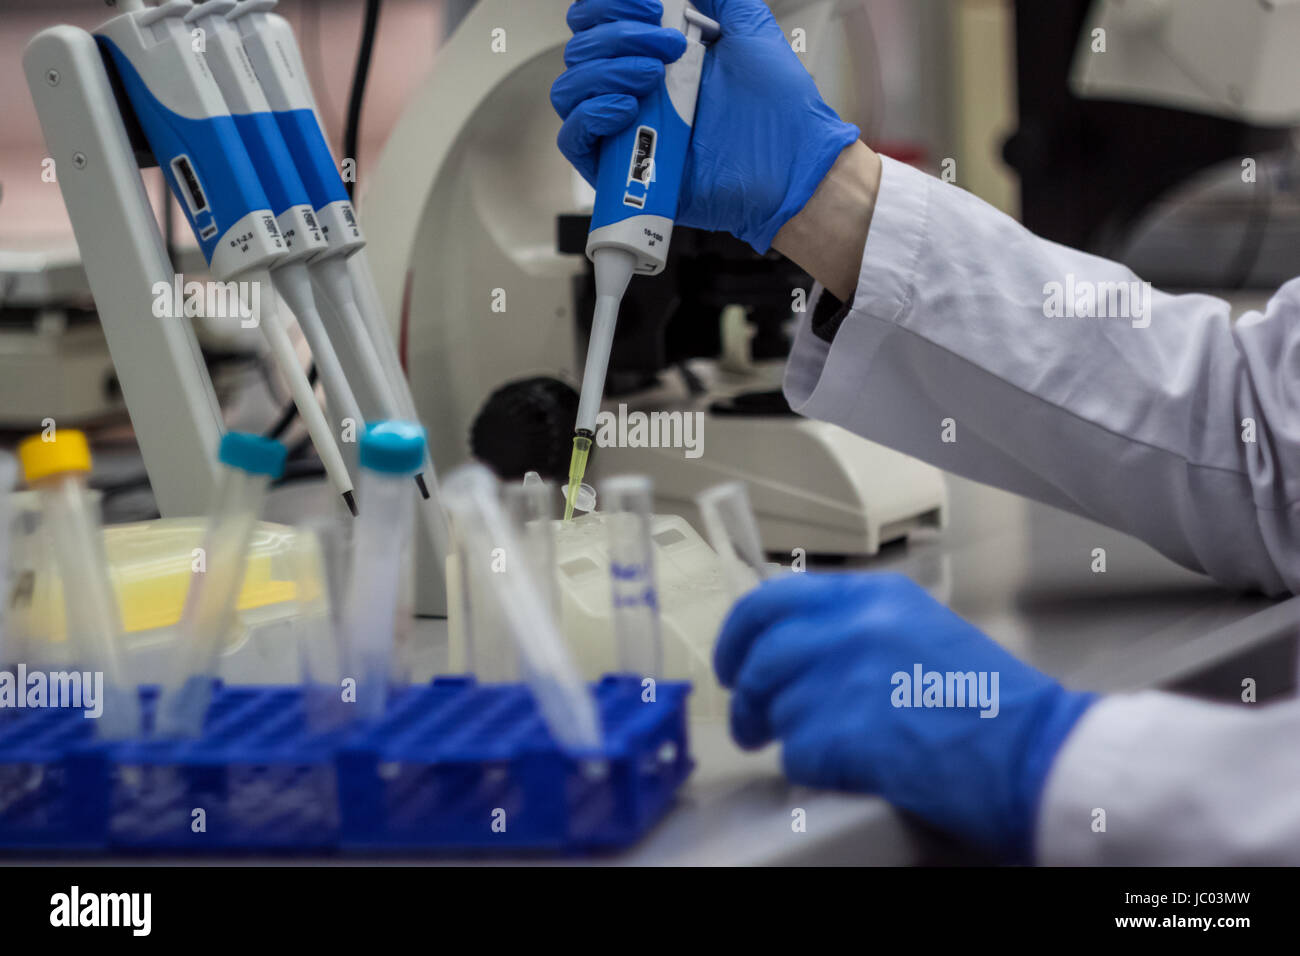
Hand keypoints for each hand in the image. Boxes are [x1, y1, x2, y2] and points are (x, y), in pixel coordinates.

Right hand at [551, 0, 861, 252]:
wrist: (791, 165)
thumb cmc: (777, 109)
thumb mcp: (748, 29)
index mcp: (653, 56)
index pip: (597, 22)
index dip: (608, 5)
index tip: (651, 4)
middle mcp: (632, 90)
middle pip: (580, 50)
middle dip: (616, 34)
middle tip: (666, 44)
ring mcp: (624, 130)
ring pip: (570, 89)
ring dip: (606, 69)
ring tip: (654, 75)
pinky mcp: (620, 171)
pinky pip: (574, 138)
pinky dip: (592, 113)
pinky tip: (627, 105)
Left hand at [714, 572, 1097, 859]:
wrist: (1036, 752)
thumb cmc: (993, 702)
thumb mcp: (920, 632)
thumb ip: (857, 630)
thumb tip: (797, 648)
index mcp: (873, 595)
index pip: (773, 600)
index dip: (740, 635)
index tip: (732, 661)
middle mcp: (851, 625)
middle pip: (760, 655)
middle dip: (745, 695)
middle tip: (748, 724)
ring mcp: (843, 677)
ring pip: (774, 707)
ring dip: (788, 735)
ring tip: (822, 752)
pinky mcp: (842, 732)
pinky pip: (797, 754)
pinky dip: (814, 768)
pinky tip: (851, 769)